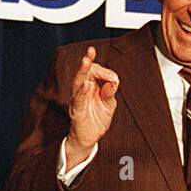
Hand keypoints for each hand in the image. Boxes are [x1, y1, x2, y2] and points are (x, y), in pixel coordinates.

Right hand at [65, 46, 118, 170]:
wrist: (90, 138)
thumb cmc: (98, 119)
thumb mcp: (109, 104)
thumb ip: (110, 92)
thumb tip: (113, 81)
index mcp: (92, 86)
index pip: (95, 71)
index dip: (105, 71)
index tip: (114, 79)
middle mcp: (83, 90)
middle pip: (84, 72)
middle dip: (88, 61)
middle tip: (90, 51)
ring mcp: (79, 99)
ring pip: (78, 82)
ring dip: (82, 71)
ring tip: (86, 61)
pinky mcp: (77, 110)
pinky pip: (78, 99)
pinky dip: (82, 91)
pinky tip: (86, 85)